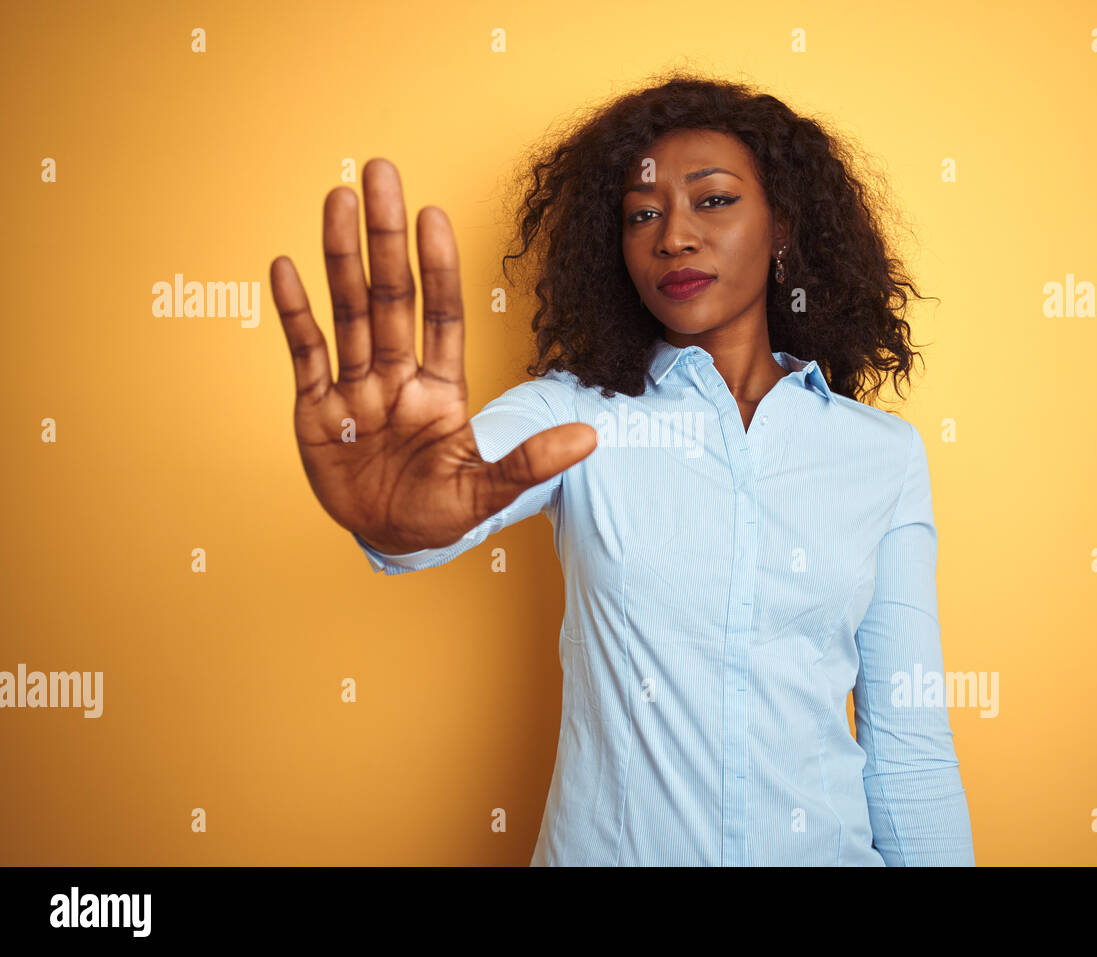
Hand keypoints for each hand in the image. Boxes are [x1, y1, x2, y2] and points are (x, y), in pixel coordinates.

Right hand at [269, 158, 596, 552]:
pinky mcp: (315, 410)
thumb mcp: (487, 491)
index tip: (434, 215)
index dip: (437, 266)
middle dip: (386, 237)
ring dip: (341, 257)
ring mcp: (354, 389)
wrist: (387, 540)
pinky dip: (294, 314)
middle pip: (390, 297)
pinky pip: (305, 354)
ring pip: (347, 312)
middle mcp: (396, 377)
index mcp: (440, 390)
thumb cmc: (440, 512)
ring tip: (338, 199)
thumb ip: (530, 462)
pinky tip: (286, 267)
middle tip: (380, 172)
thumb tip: (591, 436)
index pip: (440, 315)